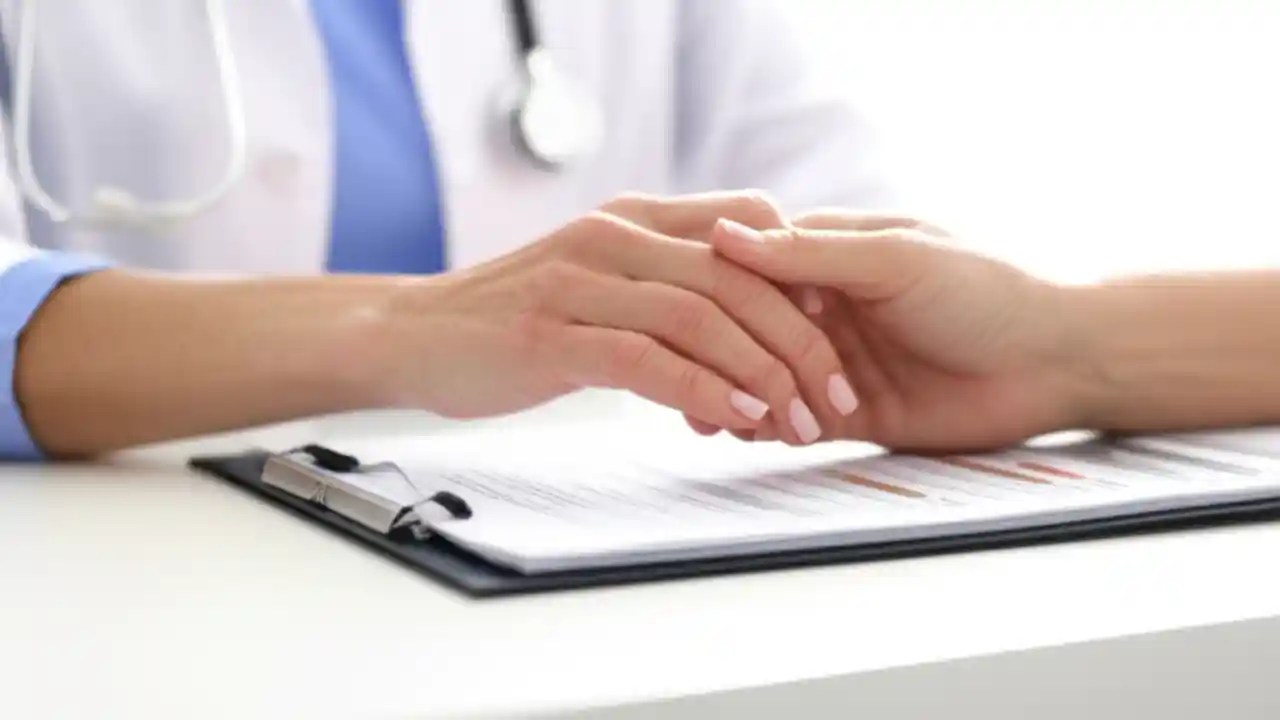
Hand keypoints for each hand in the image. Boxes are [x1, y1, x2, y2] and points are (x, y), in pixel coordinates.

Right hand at [367, 193, 856, 442]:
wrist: (411, 333)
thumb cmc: (514, 317)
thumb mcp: (597, 283)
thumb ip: (662, 290)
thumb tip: (741, 337)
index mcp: (632, 218)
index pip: (745, 224)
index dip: (803, 274)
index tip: (839, 331)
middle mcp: (613, 236)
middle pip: (737, 278)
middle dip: (800, 341)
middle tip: (836, 396)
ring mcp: (580, 282)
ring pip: (700, 316)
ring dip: (762, 373)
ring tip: (801, 421)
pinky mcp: (552, 335)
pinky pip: (647, 358)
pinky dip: (703, 389)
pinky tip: (738, 418)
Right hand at [704, 211, 1088, 450]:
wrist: (1056, 363)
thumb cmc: (986, 291)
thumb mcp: (895, 260)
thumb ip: (812, 252)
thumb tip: (723, 233)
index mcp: (833, 254)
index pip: (751, 265)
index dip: (713, 287)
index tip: (676, 305)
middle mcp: (826, 306)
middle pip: (748, 327)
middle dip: (716, 351)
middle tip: (681, 375)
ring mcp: (836, 361)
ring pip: (763, 376)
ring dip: (736, 392)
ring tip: (703, 414)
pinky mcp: (852, 414)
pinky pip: (793, 420)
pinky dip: (766, 427)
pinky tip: (746, 433)